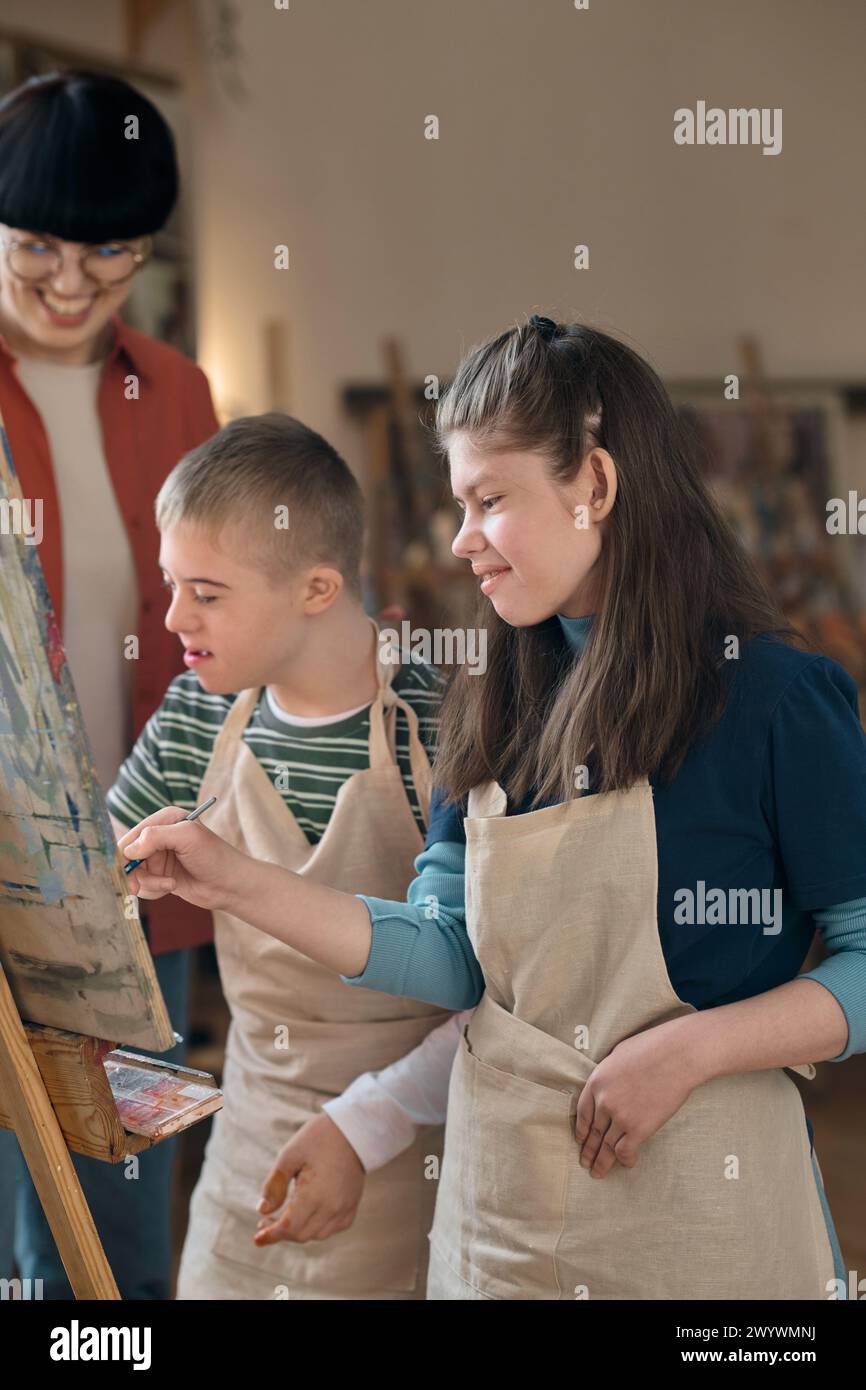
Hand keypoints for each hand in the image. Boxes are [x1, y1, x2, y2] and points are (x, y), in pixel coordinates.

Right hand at [117, 807, 248, 911]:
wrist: (230, 885)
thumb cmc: (214, 857)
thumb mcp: (187, 837)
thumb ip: (156, 837)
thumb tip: (128, 850)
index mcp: (164, 819)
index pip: (132, 835)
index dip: (126, 853)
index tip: (130, 868)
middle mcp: (159, 837)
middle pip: (127, 856)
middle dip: (134, 873)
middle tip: (137, 886)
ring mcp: (159, 857)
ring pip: (134, 874)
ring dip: (148, 883)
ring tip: (169, 884)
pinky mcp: (161, 875)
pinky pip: (143, 885)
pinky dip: (153, 890)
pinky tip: (171, 887)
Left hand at [254, 1113, 365, 1244]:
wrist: (354, 1129)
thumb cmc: (319, 1137)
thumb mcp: (289, 1155)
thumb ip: (274, 1185)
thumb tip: (263, 1210)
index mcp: (315, 1195)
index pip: (289, 1228)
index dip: (271, 1235)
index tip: (257, 1238)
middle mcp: (332, 1207)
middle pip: (301, 1235)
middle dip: (281, 1233)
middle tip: (265, 1221)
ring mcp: (345, 1208)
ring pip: (317, 1234)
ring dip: (298, 1231)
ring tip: (284, 1217)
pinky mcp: (352, 1206)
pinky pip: (332, 1228)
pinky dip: (317, 1227)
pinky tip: (308, 1214)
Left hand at [574, 1017, 704, 1178]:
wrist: (677, 1056)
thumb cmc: (652, 1048)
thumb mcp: (618, 1055)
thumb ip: (609, 1074)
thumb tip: (610, 1084)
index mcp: (596, 1081)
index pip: (582, 1113)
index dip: (582, 1130)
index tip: (581, 1140)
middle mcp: (604, 1102)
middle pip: (594, 1133)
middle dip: (589, 1150)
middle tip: (585, 1163)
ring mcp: (621, 1117)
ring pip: (607, 1146)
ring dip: (603, 1162)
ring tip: (598, 1172)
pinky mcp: (639, 1128)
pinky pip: (626, 1151)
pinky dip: (625, 1160)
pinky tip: (627, 1164)